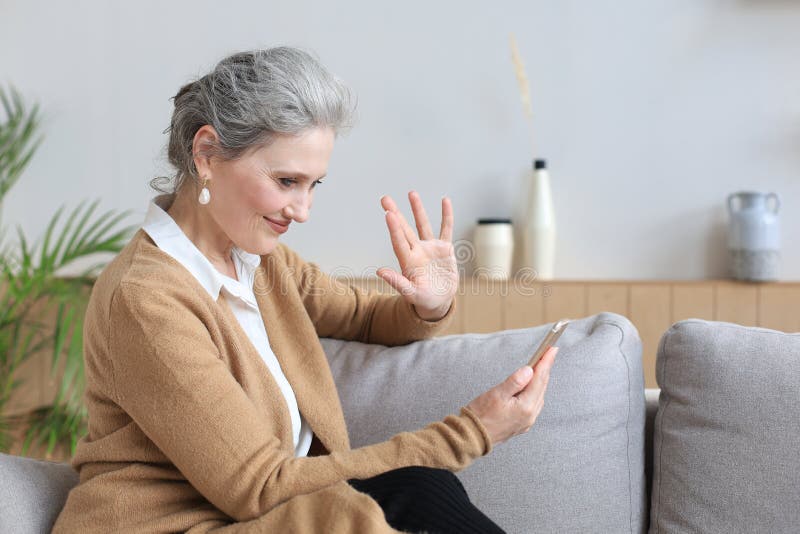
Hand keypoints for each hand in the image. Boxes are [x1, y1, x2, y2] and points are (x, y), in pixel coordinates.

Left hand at [377, 191, 457, 319]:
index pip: (399, 241)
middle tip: (384, 198)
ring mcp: (430, 248)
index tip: (388, 213)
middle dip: (396, 213)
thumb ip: (397, 282)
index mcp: (408, 261)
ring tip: (411, 193)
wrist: (439, 302)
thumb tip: (379, 272)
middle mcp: (417, 251)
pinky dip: (446, 215)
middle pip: (405, 229)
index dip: (394, 228)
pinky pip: (446, 228)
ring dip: (417, 209)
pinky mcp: (444, 249)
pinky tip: (445, 201)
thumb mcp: (410, 294)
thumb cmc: (423, 300)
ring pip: (423, 225)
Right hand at [466, 346, 557, 446]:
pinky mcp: (522, 424)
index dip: (546, 362)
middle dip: (545, 369)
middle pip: (541, 387)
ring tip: (541, 367)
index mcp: (526, 406)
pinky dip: (534, 392)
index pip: (539, 379)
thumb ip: (515, 381)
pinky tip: (531, 386)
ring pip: (539, 396)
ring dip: (540, 380)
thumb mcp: (496, 394)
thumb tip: (529, 370)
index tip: (552, 349)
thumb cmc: (481, 415)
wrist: (472, 437)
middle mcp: (530, 415)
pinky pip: (533, 404)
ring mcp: (527, 421)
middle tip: (548, 353)